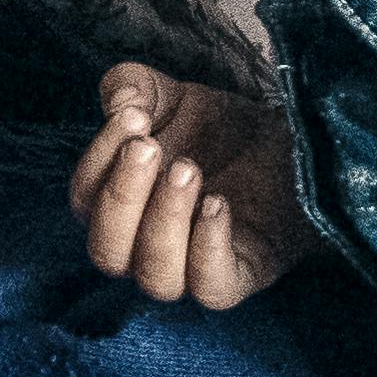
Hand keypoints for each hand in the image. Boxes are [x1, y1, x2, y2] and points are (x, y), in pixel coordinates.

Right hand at [76, 63, 309, 307]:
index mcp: (119, 208)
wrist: (290, 142)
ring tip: (188, 169)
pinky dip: (208, 250)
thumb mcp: (171, 96)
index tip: (135, 115)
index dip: (100, 158)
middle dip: (123, 198)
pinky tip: (217, 203)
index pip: (86, 199)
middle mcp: (146, 247)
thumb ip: (133, 86)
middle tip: (152, 148)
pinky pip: (213, 289)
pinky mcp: (242, 275)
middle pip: (108, 252)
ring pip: (157, 278)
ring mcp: (193, 268)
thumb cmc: (220, 129)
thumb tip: (120, 101)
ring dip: (165, 222)